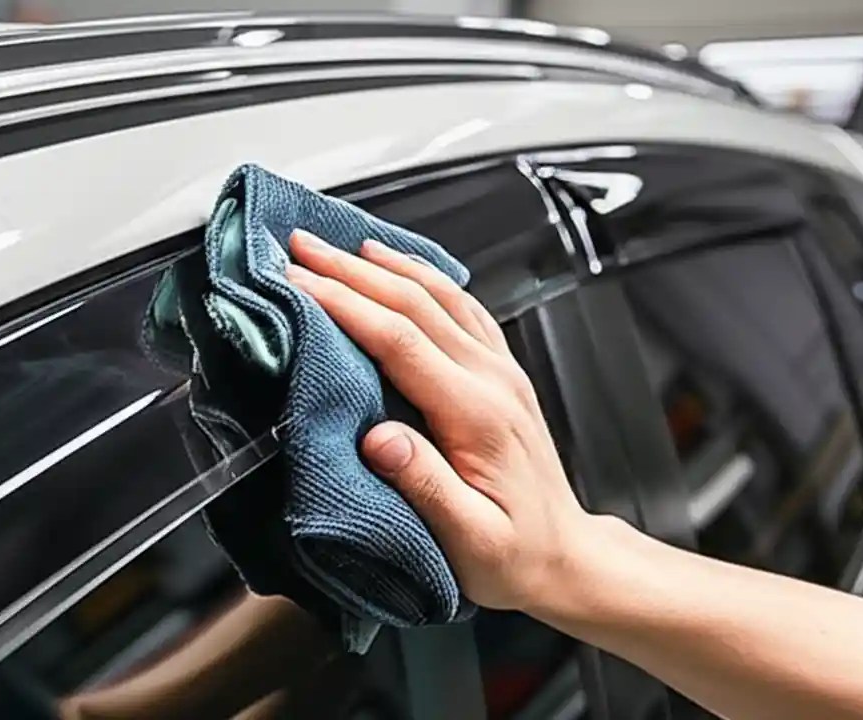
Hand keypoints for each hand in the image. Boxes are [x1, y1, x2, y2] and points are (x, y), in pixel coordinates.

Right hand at [285, 230, 594, 612]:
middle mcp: (493, 380)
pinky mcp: (502, 374)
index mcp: (478, 414)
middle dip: (350, 269)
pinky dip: (425, 276)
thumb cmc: (514, 557)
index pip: (401, 339)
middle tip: (298, 245)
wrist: (564, 558)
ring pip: (441, 294)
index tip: (298, 282)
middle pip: (416, 302)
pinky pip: (463, 307)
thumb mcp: (468, 540)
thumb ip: (423, 486)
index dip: (345, 304)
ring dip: (385, 264)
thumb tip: (378, 439)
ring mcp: (502, 372)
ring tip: (338, 244)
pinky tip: (402, 266)